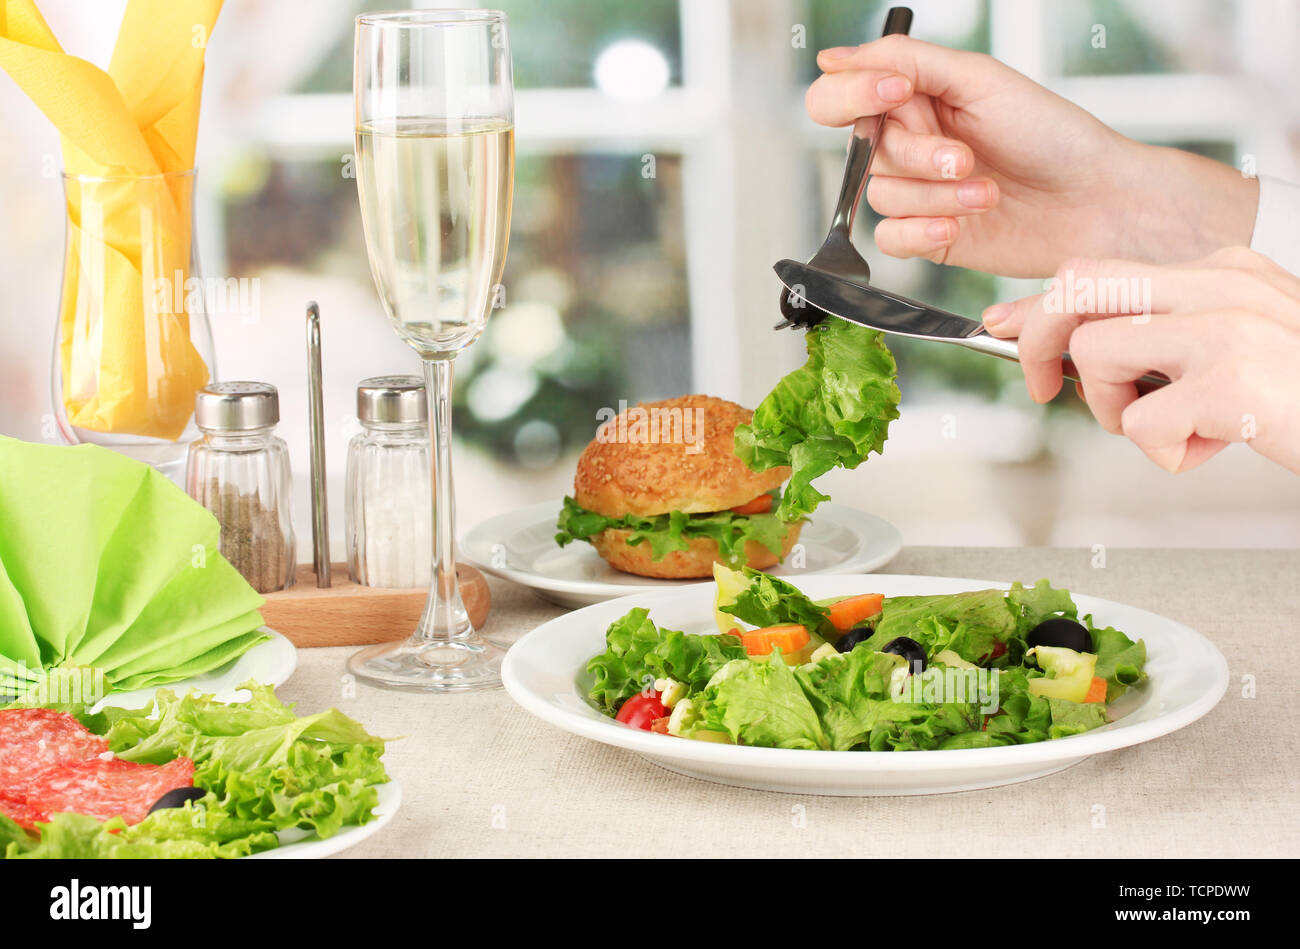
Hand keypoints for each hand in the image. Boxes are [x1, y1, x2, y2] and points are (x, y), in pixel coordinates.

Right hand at [806, 35, 1257, 277]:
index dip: (853, 94)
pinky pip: (890, 238)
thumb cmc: (1052, 136)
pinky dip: (922, 230)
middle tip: (963, 157)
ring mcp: (917, 193)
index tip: (895, 93)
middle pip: (861, 149)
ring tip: (987, 192)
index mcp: (914, 99)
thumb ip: (906, 60)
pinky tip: (959, 224)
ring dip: (936, 196)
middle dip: (916, 154)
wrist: (1094, 203)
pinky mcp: (926, 236)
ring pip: (880, 195)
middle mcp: (910, 145)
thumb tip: (836, 57)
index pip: (838, 96)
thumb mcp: (980, 78)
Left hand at [981, 247, 1299, 473]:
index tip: (1001, 328)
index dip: (1036, 306)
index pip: (1098, 270)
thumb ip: (1155, 338)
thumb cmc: (1296, 396)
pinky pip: (1139, 423)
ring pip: (1095, 354)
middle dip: (1037, 339)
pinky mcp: (1235, 381)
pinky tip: (1216, 446)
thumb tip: (1051, 344)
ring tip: (1175, 425)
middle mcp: (1223, 283)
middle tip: (1045, 388)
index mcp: (1221, 269)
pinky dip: (1165, 453)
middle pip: (1077, 285)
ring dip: (1112, 409)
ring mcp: (1230, 327)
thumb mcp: (1226, 351)